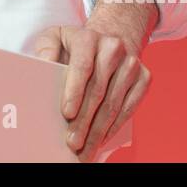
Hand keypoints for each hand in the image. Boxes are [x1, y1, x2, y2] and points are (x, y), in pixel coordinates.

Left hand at [34, 23, 151, 161]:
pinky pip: (129, 108)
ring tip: (85, 149)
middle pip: (98, 91)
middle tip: (72, 142)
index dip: (75, 91)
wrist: (113, 36)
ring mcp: (131, 64)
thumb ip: (46, 47)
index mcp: (89, 38)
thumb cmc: (78, 44)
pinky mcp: (144, 77)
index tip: (66, 113)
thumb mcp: (57, 37)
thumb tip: (42, 63)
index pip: (83, 66)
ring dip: (98, 130)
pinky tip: (102, 140)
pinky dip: (114, 127)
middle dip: (84, 120)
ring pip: (114, 104)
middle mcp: (114, 48)